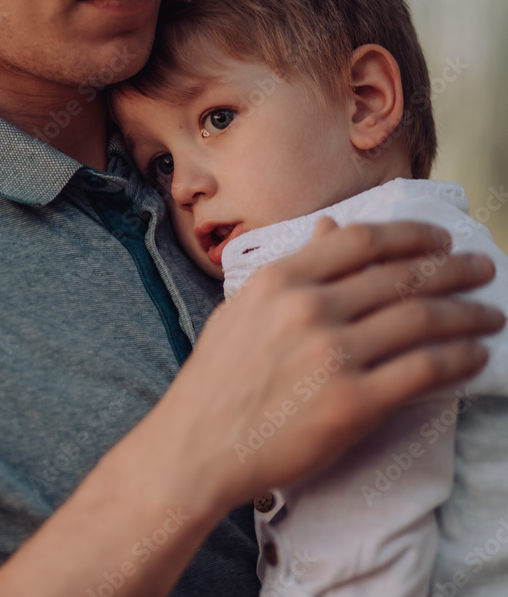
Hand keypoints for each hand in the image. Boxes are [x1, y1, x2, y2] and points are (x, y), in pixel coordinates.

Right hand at [158, 218, 503, 508]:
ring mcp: (332, 355)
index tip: (439, 239)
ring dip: (467, 313)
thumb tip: (332, 229)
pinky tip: (476, 355)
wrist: (197, 446)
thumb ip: (291, 271)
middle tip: (482, 269)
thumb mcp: (242, 311)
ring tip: (490, 314)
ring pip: (422, 319)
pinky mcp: (353, 403)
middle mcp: (308, 308)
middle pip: (402, 276)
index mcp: (279, 281)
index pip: (362, 240)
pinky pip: (425, 370)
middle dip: (453, 269)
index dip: (412, 234)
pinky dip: (460, 359)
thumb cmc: (216, 382)